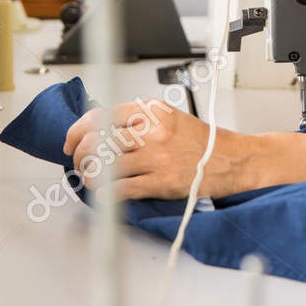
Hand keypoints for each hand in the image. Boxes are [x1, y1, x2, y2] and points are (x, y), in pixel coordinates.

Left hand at [62, 99, 244, 200]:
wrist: (233, 160)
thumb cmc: (202, 142)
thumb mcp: (170, 118)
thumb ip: (138, 121)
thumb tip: (100, 132)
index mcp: (153, 111)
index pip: (101, 116)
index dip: (77, 131)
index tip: (71, 142)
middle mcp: (154, 131)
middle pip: (98, 141)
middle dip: (81, 155)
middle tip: (80, 163)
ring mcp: (158, 157)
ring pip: (105, 165)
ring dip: (90, 175)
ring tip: (92, 179)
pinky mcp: (162, 182)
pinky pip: (121, 188)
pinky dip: (106, 194)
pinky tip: (106, 194)